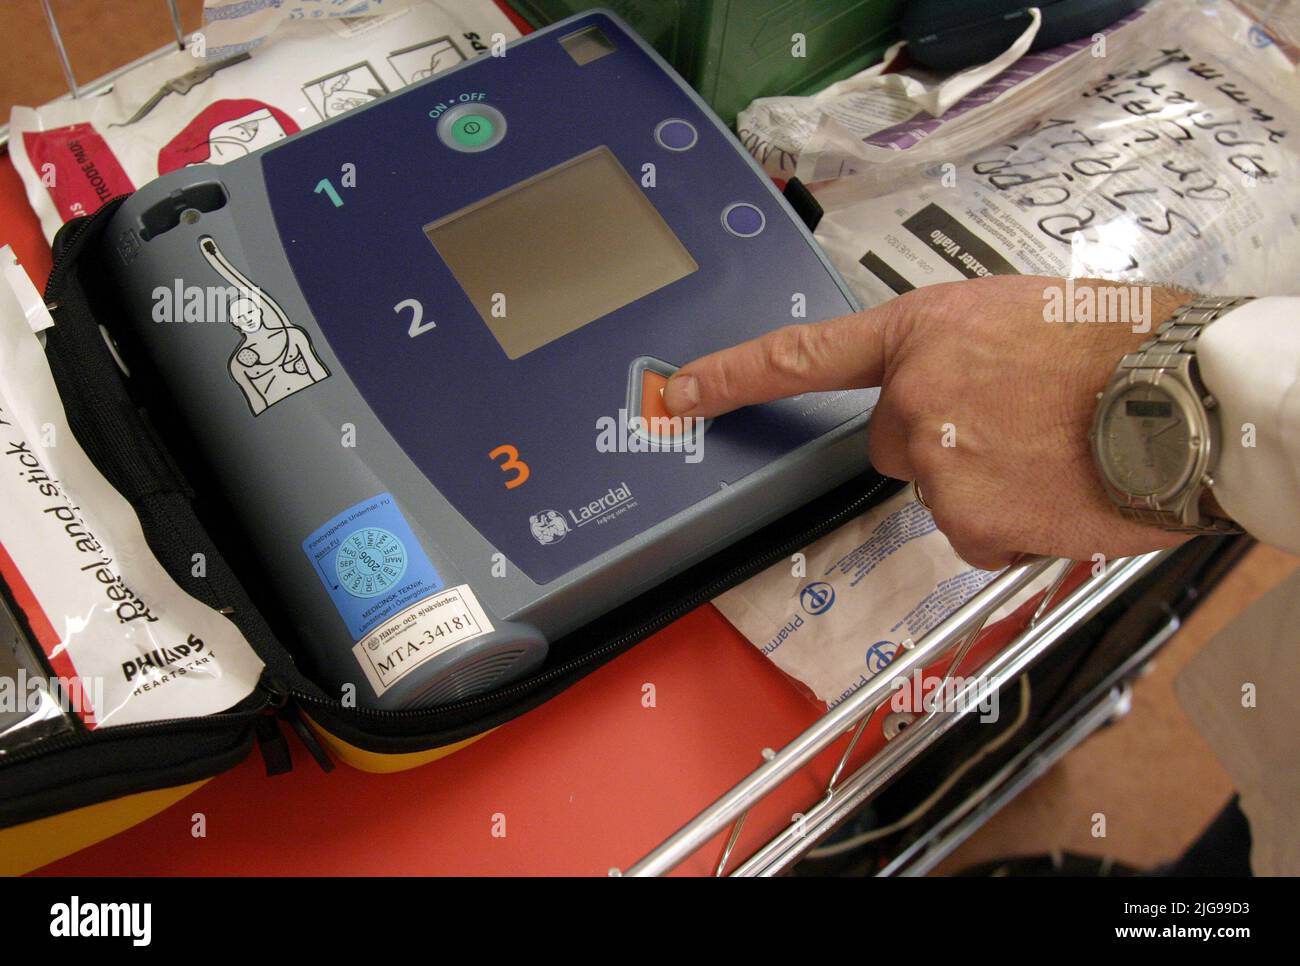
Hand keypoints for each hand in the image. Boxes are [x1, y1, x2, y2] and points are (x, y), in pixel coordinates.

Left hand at [663, 275, 1193, 568]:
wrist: (1188, 397)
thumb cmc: (1125, 344)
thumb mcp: (1022, 315)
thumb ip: (959, 354)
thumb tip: (948, 393)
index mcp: (923, 334)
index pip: (804, 357)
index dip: (733, 377)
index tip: (678, 393)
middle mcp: (913, 398)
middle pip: (893, 445)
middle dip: (942, 446)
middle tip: (1015, 428)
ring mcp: (936, 465)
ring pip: (944, 495)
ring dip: (988, 487)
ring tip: (1056, 453)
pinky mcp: (968, 522)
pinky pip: (978, 537)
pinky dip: (1014, 527)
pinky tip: (1058, 491)